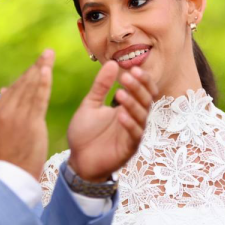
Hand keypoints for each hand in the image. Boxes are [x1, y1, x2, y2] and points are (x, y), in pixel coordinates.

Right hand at [0, 50, 54, 178]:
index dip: (26, 78)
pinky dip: (43, 83)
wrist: (10, 177)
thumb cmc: (6, 160)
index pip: (12, 91)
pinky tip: (47, 71)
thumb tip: (4, 90)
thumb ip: (1, 113)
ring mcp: (16, 117)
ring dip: (41, 70)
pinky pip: (38, 99)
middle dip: (35, 68)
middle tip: (47, 53)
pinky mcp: (30, 123)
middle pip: (21, 85)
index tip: (36, 68)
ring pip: (30, 88)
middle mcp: (3, 112)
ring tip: (49, 56)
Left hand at [67, 62, 157, 181]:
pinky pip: (134, 135)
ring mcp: (132, 134)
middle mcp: (134, 119)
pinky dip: (129, 124)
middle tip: (127, 77)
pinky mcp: (129, 149)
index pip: (143, 90)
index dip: (142, 80)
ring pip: (142, 116)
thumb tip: (112, 63)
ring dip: (133, 103)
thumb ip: (101, 86)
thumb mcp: (90, 105)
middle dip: (138, 88)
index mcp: (127, 107)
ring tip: (119, 94)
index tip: (133, 69)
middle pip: (146, 100)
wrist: (78, 161)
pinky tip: (121, 115)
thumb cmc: (85, 134)